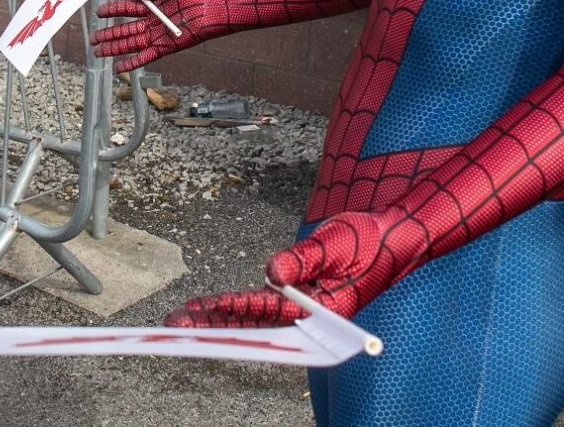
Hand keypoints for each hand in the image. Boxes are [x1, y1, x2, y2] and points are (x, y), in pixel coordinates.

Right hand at [91, 0, 229, 72]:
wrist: (214, 8)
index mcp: (153, 5)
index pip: (128, 8)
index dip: (113, 10)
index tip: (100, 12)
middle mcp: (153, 22)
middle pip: (125, 29)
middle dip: (108, 34)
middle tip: (93, 38)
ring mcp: (158, 36)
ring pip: (130, 43)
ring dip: (114, 47)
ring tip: (98, 51)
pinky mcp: (165, 47)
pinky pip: (145, 56)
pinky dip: (131, 62)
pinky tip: (118, 67)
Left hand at [163, 212, 385, 327]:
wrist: (389, 236)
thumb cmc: (367, 240)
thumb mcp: (334, 242)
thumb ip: (304, 259)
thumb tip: (273, 272)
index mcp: (321, 310)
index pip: (269, 319)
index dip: (233, 319)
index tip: (202, 319)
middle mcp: (308, 317)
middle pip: (253, 326)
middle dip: (213, 325)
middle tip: (174, 323)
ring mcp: (300, 310)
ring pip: (251, 318)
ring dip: (218, 318)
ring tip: (181, 318)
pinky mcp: (295, 298)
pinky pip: (259, 306)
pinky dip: (234, 306)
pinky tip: (209, 309)